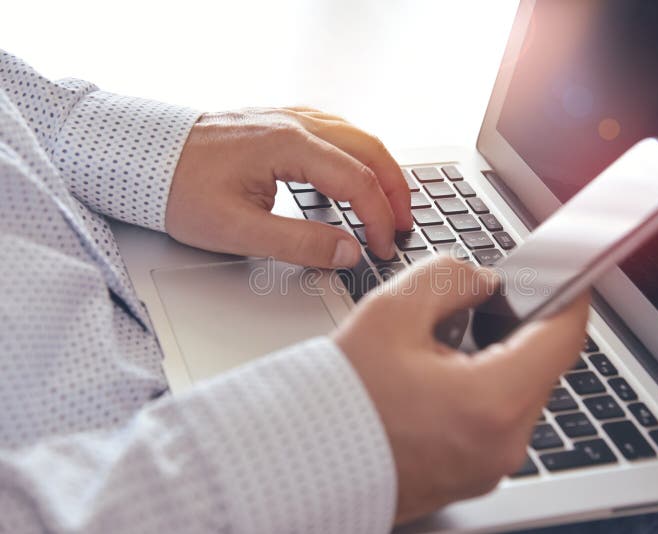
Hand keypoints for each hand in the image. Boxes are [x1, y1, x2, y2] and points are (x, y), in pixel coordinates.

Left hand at [166, 107, 411, 266]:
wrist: (140, 157)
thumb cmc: (178, 189)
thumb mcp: (237, 230)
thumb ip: (299, 243)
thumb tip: (347, 252)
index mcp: (288, 145)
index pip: (357, 182)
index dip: (379, 219)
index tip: (383, 248)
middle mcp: (294, 123)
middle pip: (369, 149)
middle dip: (395, 189)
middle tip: (404, 223)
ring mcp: (286, 117)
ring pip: (356, 134)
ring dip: (380, 167)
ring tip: (390, 200)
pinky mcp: (277, 121)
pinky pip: (334, 129)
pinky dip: (357, 153)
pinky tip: (355, 170)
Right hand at [333, 256, 589, 523]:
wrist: (299, 460)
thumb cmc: (339, 399)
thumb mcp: (392, 312)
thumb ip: (450, 278)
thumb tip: (483, 282)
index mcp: (491, 402)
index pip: (563, 337)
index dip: (570, 297)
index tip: (566, 279)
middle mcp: (500, 445)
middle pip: (539, 367)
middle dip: (514, 328)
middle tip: (469, 308)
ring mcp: (488, 467)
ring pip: (516, 394)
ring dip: (493, 360)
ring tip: (438, 349)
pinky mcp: (471, 476)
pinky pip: (494, 423)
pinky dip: (477, 393)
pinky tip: (432, 381)